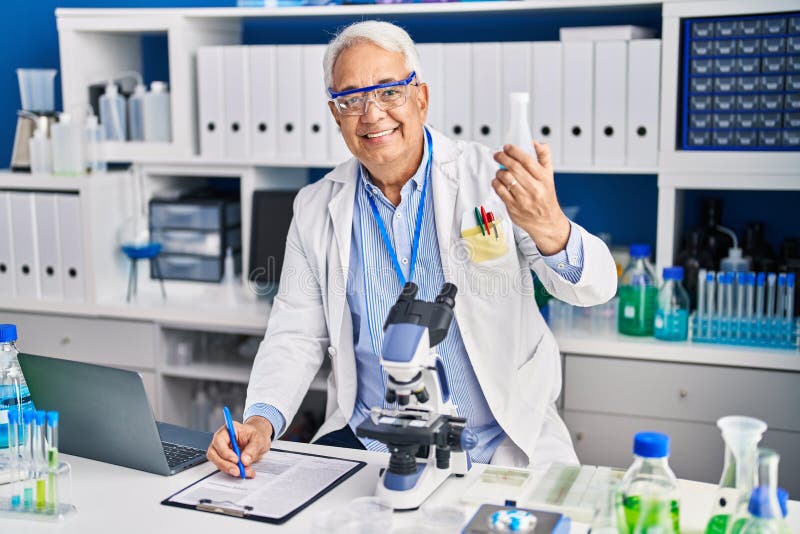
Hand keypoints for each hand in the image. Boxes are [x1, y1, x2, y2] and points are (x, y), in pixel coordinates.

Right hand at [206, 417, 272, 477]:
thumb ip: (252, 449)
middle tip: (237, 470)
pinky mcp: (224, 460)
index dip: (224, 451)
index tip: (236, 459)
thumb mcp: (259, 439)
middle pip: (213, 453)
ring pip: (217, 462)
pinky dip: (234, 472)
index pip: (219, 440)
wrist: (260, 440)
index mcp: (228, 430)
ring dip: (229, 469)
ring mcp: (221, 450)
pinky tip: (244, 472)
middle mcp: (222, 439)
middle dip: (225, 464)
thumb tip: (244, 460)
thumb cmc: (257, 435)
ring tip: (244, 471)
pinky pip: (225, 468)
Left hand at [492, 141, 570, 255]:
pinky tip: (498, 181)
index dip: (514, 151)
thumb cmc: (546, 197)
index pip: (527, 160)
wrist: (547, 222)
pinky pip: (500, 191)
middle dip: (503, 158)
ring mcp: (523, 199)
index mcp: (544, 178)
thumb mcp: (549, 176)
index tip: (507, 147)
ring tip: (499, 170)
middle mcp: (534, 188)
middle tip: (498, 155)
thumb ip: (544, 157)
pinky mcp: (513, 208)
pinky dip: (496, 183)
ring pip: (506, 179)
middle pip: (514, 168)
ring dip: (499, 171)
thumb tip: (535, 143)